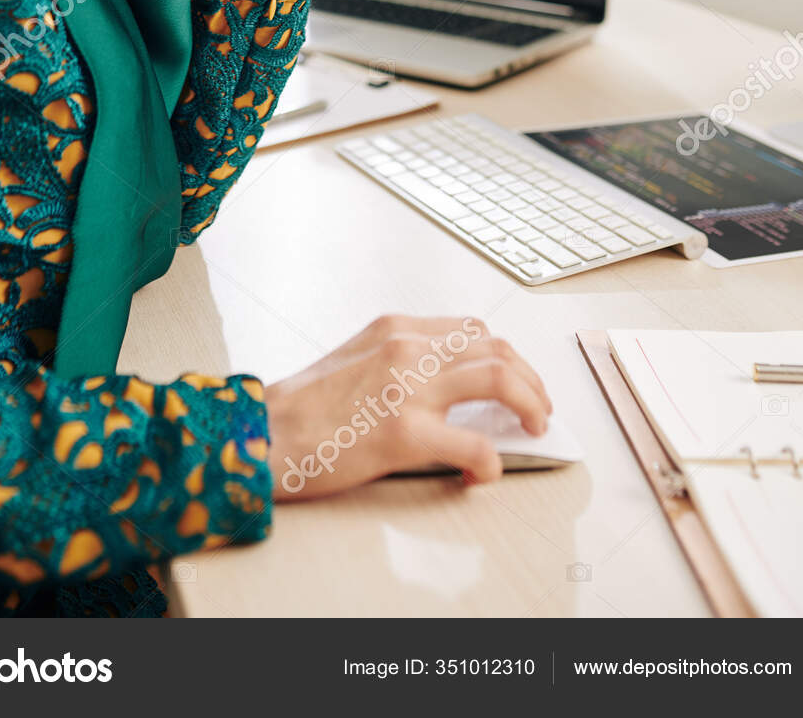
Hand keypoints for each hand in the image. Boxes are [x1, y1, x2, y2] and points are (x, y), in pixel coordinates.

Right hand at [264, 315, 551, 499]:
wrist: (264, 434)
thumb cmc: (304, 406)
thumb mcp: (355, 357)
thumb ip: (399, 358)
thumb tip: (446, 383)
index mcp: (396, 328)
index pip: (472, 330)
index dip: (506, 356)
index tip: (517, 380)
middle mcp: (407, 347)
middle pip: (496, 348)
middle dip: (530, 379)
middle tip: (538, 409)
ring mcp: (407, 387)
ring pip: (499, 378)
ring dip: (530, 403)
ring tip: (534, 429)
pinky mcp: (403, 433)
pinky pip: (473, 443)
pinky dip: (491, 461)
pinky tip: (482, 474)